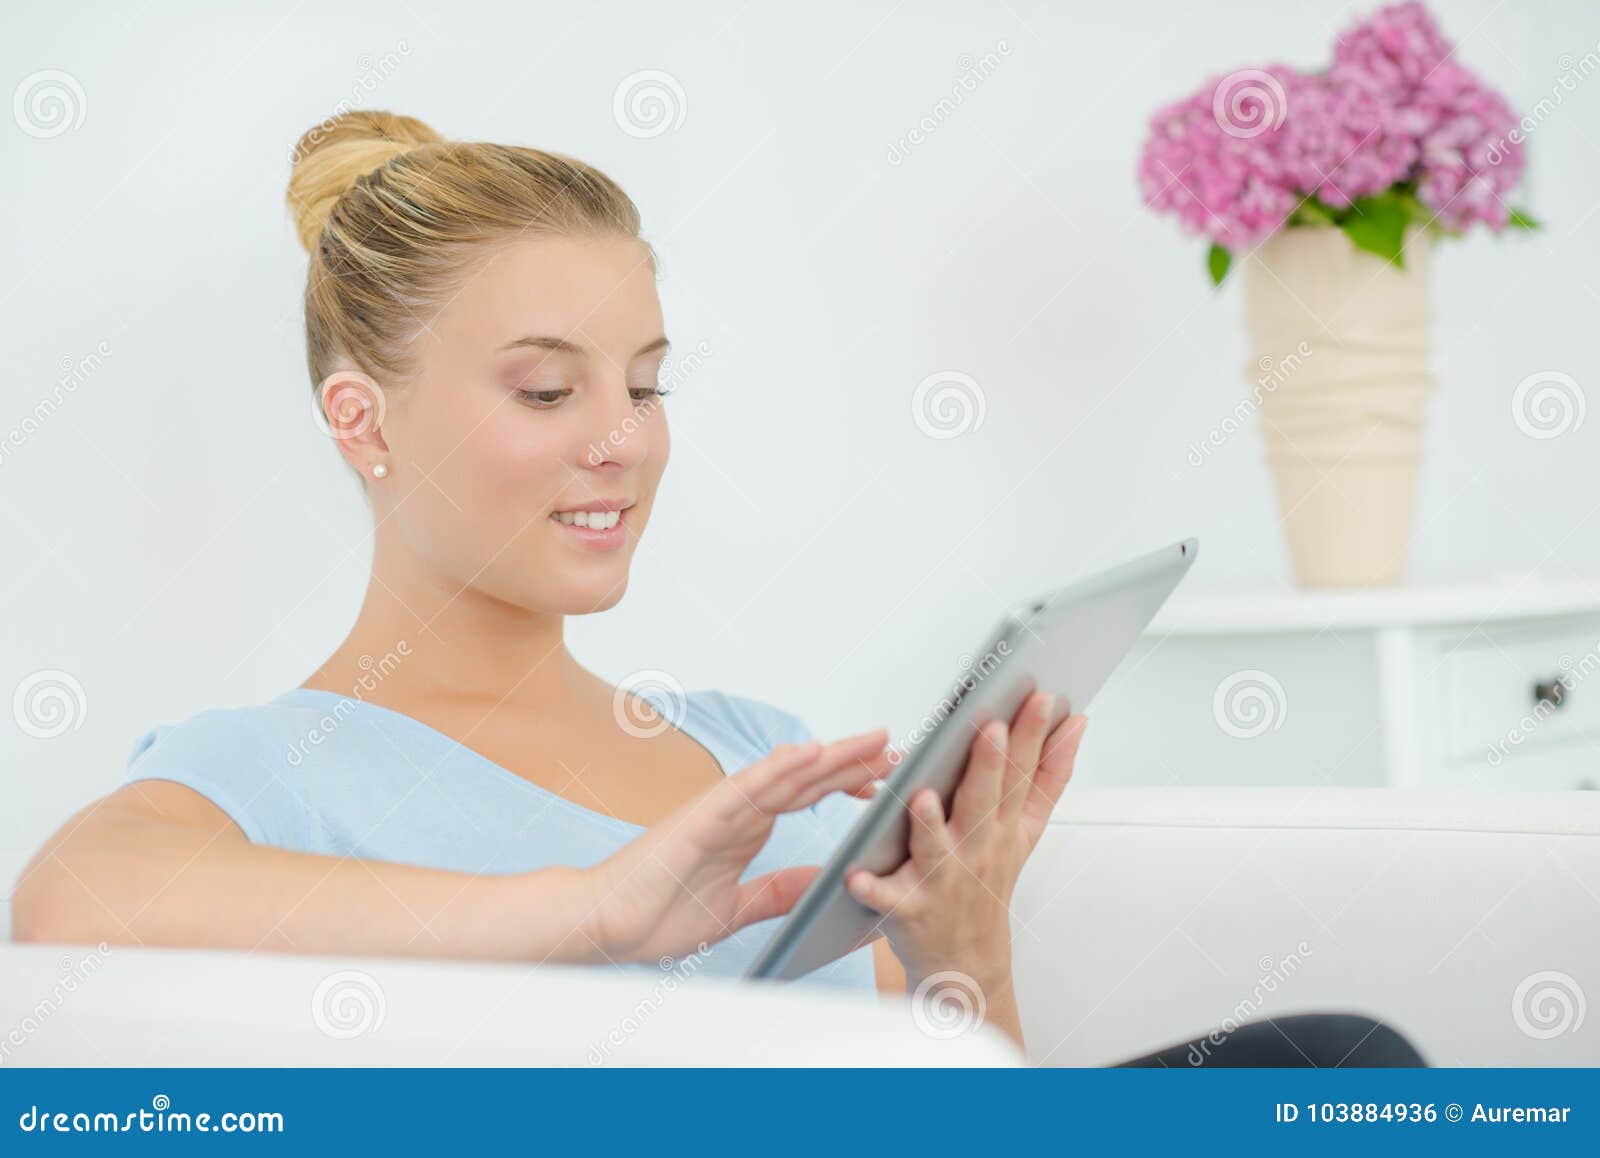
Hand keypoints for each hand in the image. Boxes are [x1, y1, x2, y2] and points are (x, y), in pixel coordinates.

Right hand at [583, 729, 893, 963]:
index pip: (808, 797)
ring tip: (872, 740)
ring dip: (831, 756)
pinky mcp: (702, 817)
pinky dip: (777, 768)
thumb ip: (780, 891)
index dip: (848, 784)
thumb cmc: (658, 914)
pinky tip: (809, 753)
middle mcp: (739, 811)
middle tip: (896, 747)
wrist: (607, 925)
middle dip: (853, 763)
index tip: (887, 779)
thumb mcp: (738, 908)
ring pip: (787, 775)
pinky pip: (746, 788)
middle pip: (807, 779)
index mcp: (747, 829)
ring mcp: (722, 809)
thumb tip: (824, 882)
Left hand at [846, 693, 1086, 991]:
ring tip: (922, 796)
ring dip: (929, 825)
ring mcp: (941, 880)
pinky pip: (886, 898)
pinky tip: (856, 877)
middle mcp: (975, 849)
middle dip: (987, 766)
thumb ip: (1051, 775)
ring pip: (933, 848)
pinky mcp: (907, 909)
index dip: (1031, 735)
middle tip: (990, 728)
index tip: (1043, 699)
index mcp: (1002, 825)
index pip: (1020, 773)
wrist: (966, 961)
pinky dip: (872, 889)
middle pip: (981, 803)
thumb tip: (1077, 724)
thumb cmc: (989, 882)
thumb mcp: (1027, 830)